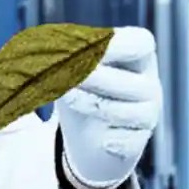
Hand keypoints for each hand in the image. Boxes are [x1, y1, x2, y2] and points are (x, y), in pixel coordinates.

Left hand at [56, 27, 161, 188]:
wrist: (87, 136)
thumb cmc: (80, 89)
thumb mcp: (70, 67)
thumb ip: (63, 54)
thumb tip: (39, 44)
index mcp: (138, 57)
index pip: (140, 43)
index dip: (115, 45)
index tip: (86, 47)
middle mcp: (149, 85)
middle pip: (125, 79)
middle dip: (91, 77)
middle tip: (60, 73)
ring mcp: (147, 116)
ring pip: (119, 111)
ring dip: (87, 103)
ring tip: (66, 96)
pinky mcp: (138, 144)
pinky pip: (121, 142)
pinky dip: (103, 139)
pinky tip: (98, 137)